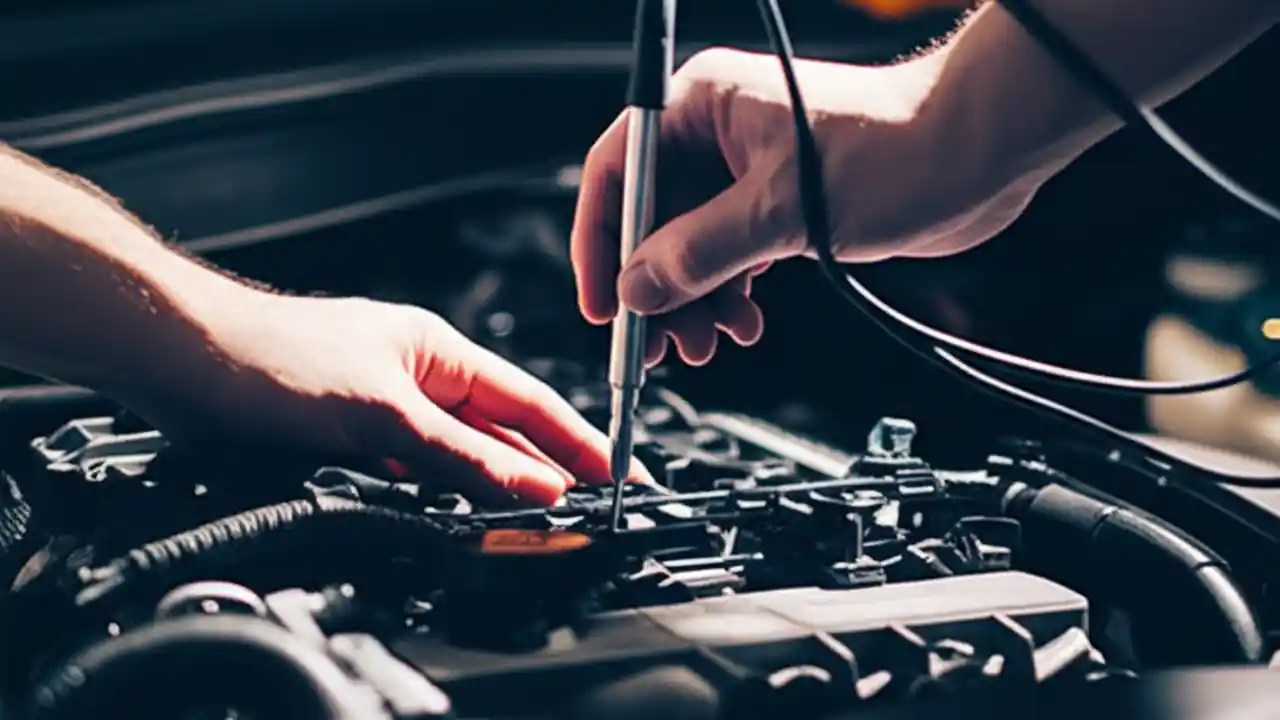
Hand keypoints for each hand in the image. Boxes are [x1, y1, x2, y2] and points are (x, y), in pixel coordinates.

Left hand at [124, 292, 649, 506]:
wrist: (180, 357)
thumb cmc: (270, 355)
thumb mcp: (384, 415)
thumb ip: (462, 455)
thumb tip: (532, 483)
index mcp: (437, 348)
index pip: (526, 400)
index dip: (575, 440)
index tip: (612, 470)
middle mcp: (415, 371)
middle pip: (497, 427)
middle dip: (542, 465)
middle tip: (585, 503)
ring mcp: (382, 399)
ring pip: (456, 448)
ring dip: (492, 479)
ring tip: (533, 512)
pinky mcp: (348, 428)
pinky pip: (414, 463)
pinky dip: (439, 486)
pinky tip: (451, 507)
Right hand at [571, 47, 1041, 364]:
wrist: (976, 154)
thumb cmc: (895, 147)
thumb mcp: (780, 210)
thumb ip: (700, 252)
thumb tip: (640, 287)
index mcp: (701, 105)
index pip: (617, 172)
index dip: (602, 242)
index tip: (604, 302)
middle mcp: (715, 134)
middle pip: (651, 219)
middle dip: (656, 287)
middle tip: (660, 343)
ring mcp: (745, 170)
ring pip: (688, 246)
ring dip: (695, 299)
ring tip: (710, 341)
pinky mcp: (776, 203)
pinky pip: (727, 255)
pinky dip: (728, 293)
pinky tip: (743, 321)